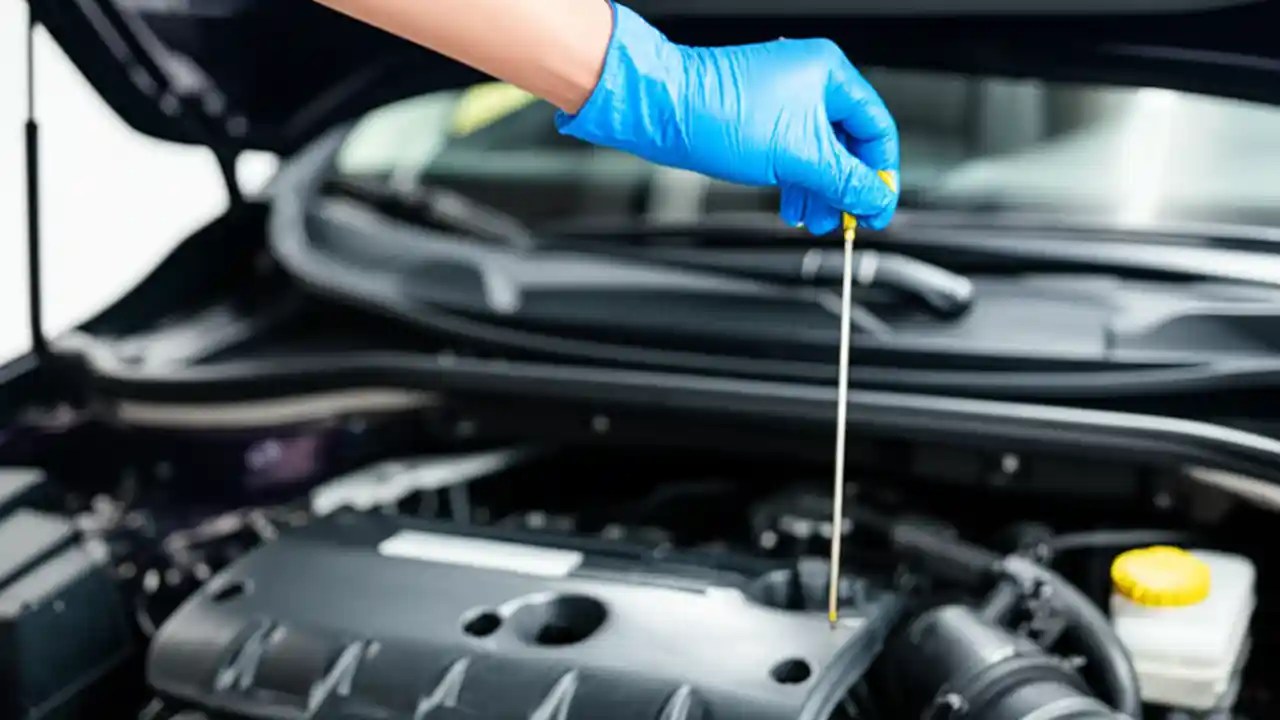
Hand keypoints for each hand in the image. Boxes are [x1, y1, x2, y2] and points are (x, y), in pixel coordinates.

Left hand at [555, 2, 899, 234]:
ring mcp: (783, 99)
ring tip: (814, 220)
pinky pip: (792, 153)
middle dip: (845, 187)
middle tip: (845, 220)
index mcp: (829, 73)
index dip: (881, 173)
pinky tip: (793, 205)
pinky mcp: (759, 119)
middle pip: (847, 143)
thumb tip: (876, 199)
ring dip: (819, 190)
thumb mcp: (798, 156)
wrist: (662, 109)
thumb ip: (844, 181)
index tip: (877, 208)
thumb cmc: (720, 112)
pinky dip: (796, 181)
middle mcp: (809, 81)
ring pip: (817, 152)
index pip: (876, 128)